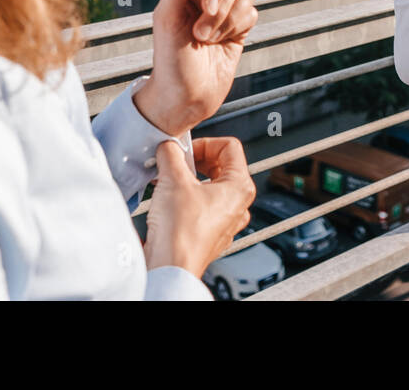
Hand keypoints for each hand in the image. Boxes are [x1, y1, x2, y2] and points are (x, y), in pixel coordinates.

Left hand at [136, 0, 258, 135]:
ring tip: (209, 40)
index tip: (206, 9)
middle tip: (202, 33)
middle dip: (222, 8)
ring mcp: (225, 10)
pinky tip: (224, 43)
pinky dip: (240, 27)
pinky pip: (254, 12)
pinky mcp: (239, 27)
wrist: (186, 99)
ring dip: (230, 20)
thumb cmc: (169, 59)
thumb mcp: (167, 15)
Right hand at [144, 137, 255, 278]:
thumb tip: (168, 146)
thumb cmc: (182, 232)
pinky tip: (168, 199)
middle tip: (174, 163)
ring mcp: (225, 220)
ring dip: (188, 178)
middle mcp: (238, 204)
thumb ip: (171, 154)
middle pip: (220, 166)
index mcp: (240, 187)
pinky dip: (185, 197)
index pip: (230, 147)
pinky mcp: (210, 232)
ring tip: (168, 180)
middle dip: (194, 161)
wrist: (171, 266)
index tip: (185, 149)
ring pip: (209, 186)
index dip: (204, 143)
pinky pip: (201, 205)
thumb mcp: (173, 179)